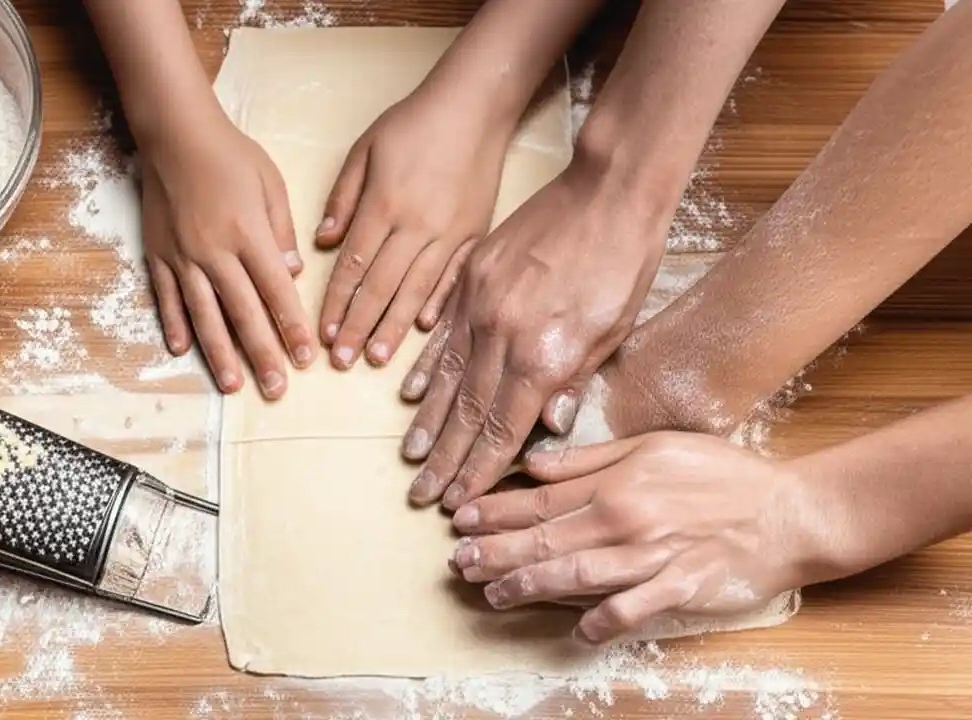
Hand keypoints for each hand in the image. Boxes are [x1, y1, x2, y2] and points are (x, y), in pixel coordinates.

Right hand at [141, 119, 314, 397]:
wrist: (175, 133)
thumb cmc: (230, 155)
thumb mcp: (271, 184)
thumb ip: (282, 232)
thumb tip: (293, 274)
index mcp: (248, 234)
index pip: (276, 291)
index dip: (292, 328)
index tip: (306, 359)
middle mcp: (214, 251)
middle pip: (242, 313)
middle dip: (262, 354)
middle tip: (275, 390)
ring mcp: (182, 256)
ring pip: (204, 314)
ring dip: (219, 353)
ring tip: (232, 385)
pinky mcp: (158, 254)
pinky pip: (167, 296)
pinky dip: (173, 324)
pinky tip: (181, 350)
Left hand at [316, 86, 514, 368]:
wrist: (475, 106)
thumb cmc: (413, 122)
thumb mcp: (364, 149)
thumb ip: (343, 198)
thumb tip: (323, 242)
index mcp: (385, 205)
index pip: (354, 266)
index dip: (337, 303)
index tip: (323, 333)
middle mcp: (417, 226)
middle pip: (382, 288)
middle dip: (359, 327)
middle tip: (342, 362)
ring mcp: (451, 234)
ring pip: (417, 291)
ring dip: (393, 328)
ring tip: (376, 359)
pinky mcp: (475, 234)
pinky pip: (454, 278)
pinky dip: (438, 305)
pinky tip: (423, 330)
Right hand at [401, 161, 675, 508]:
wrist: (607, 190)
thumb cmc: (623, 262)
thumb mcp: (614, 331)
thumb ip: (574, 381)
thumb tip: (546, 431)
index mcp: (544, 357)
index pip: (503, 430)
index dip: (478, 470)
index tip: (458, 501)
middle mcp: (503, 336)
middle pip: (467, 412)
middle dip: (444, 460)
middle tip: (422, 495)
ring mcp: (480, 304)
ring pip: (445, 376)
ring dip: (427, 422)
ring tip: (410, 456)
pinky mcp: (470, 276)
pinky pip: (440, 333)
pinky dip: (423, 367)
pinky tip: (410, 393)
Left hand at [447, 432, 824, 644]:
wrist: (790, 511)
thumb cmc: (723, 475)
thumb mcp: (654, 445)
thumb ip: (590, 458)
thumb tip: (535, 465)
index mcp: (617, 481)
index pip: (541, 499)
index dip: (496, 511)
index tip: (462, 519)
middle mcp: (626, 519)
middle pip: (546, 539)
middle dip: (497, 552)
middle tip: (459, 562)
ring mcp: (653, 557)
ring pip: (576, 574)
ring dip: (529, 586)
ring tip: (493, 594)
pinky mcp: (681, 588)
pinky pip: (633, 609)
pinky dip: (603, 621)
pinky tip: (577, 631)